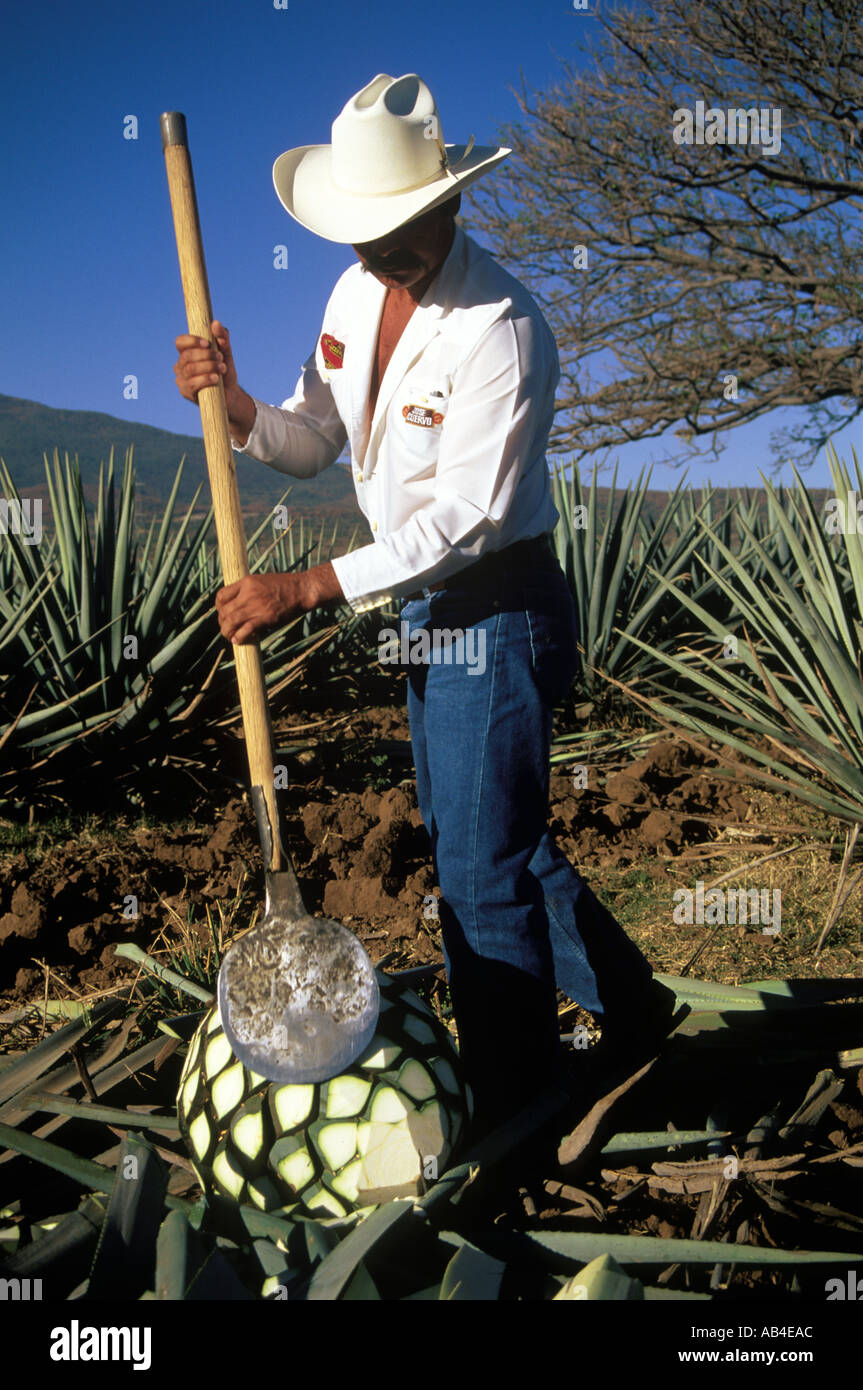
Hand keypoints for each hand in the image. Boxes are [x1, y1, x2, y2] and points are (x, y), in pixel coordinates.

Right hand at [174, 319, 236, 401]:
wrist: (230, 393)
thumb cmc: (224, 370)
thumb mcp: (226, 352)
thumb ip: (222, 337)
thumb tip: (216, 323)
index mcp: (187, 352)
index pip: (180, 342)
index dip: (192, 341)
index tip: (208, 343)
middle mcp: (181, 365)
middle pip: (187, 356)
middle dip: (206, 355)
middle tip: (220, 358)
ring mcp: (181, 379)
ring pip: (190, 369)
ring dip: (208, 366)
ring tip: (222, 368)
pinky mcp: (186, 392)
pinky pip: (192, 384)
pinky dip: (205, 379)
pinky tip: (216, 378)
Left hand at [215, 563, 344, 643]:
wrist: (303, 590)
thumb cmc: (285, 586)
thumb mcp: (262, 580)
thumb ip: (248, 590)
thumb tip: (238, 604)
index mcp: (247, 582)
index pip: (221, 595)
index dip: (218, 607)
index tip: (224, 613)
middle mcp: (248, 593)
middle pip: (224, 611)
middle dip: (222, 622)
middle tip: (227, 628)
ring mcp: (257, 606)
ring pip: (231, 621)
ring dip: (227, 632)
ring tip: (230, 637)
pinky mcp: (266, 617)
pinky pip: (246, 630)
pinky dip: (239, 637)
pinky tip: (239, 640)